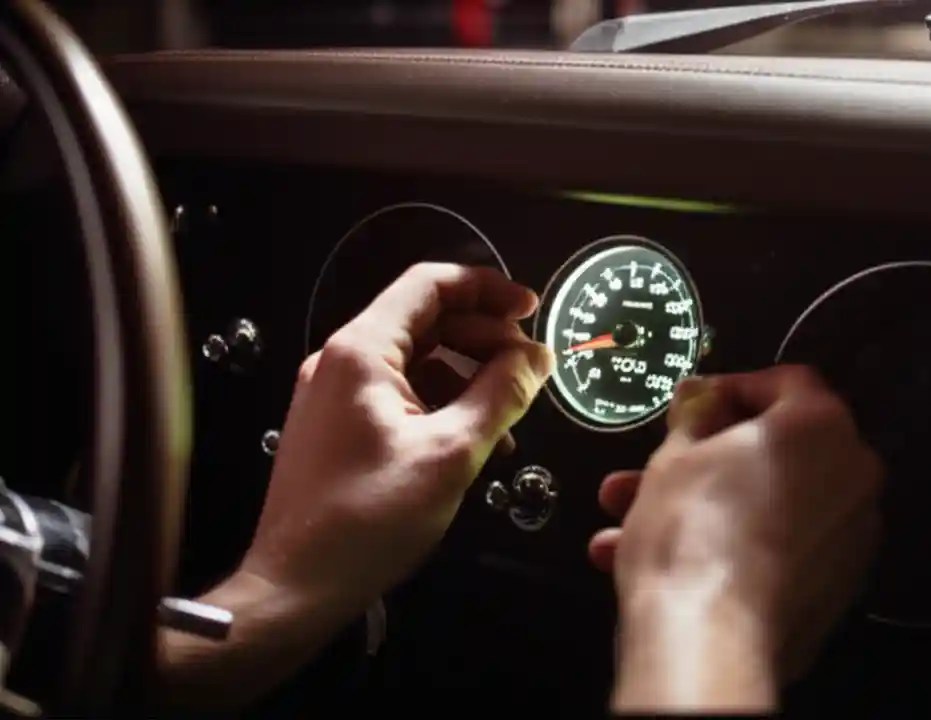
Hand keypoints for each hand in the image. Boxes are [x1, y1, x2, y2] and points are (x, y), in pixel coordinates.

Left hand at [159, 263, 551, 708]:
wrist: (295, 586)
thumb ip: (501, 395)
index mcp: (362, 350)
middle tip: (530, 369)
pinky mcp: (337, 427)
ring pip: (415, 360)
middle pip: (425, 320)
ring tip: (509, 413)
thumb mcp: (451, 453)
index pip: (430, 284)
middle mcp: (341, 360)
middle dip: (484, 336)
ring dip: (467, 374)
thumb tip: (539, 357)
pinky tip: (472, 439)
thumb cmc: (369, 518)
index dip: (488, 288)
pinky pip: (398, 394)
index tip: (532, 310)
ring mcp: (334, 394)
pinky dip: (440, 403)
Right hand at [589, 366, 883, 712]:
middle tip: (651, 466)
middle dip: (701, 459)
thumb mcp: (675, 455)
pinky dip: (729, 544)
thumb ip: (695, 415)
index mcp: (823, 425)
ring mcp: (851, 536)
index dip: (729, 387)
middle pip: (773, 450)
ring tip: (624, 522)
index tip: (688, 405)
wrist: (710, 638)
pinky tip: (658, 560)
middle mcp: (853, 475)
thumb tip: (701, 397)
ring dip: (701, 507)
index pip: (784, 381)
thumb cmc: (692, 527)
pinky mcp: (835, 587)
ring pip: (766, 503)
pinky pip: (776, 547)